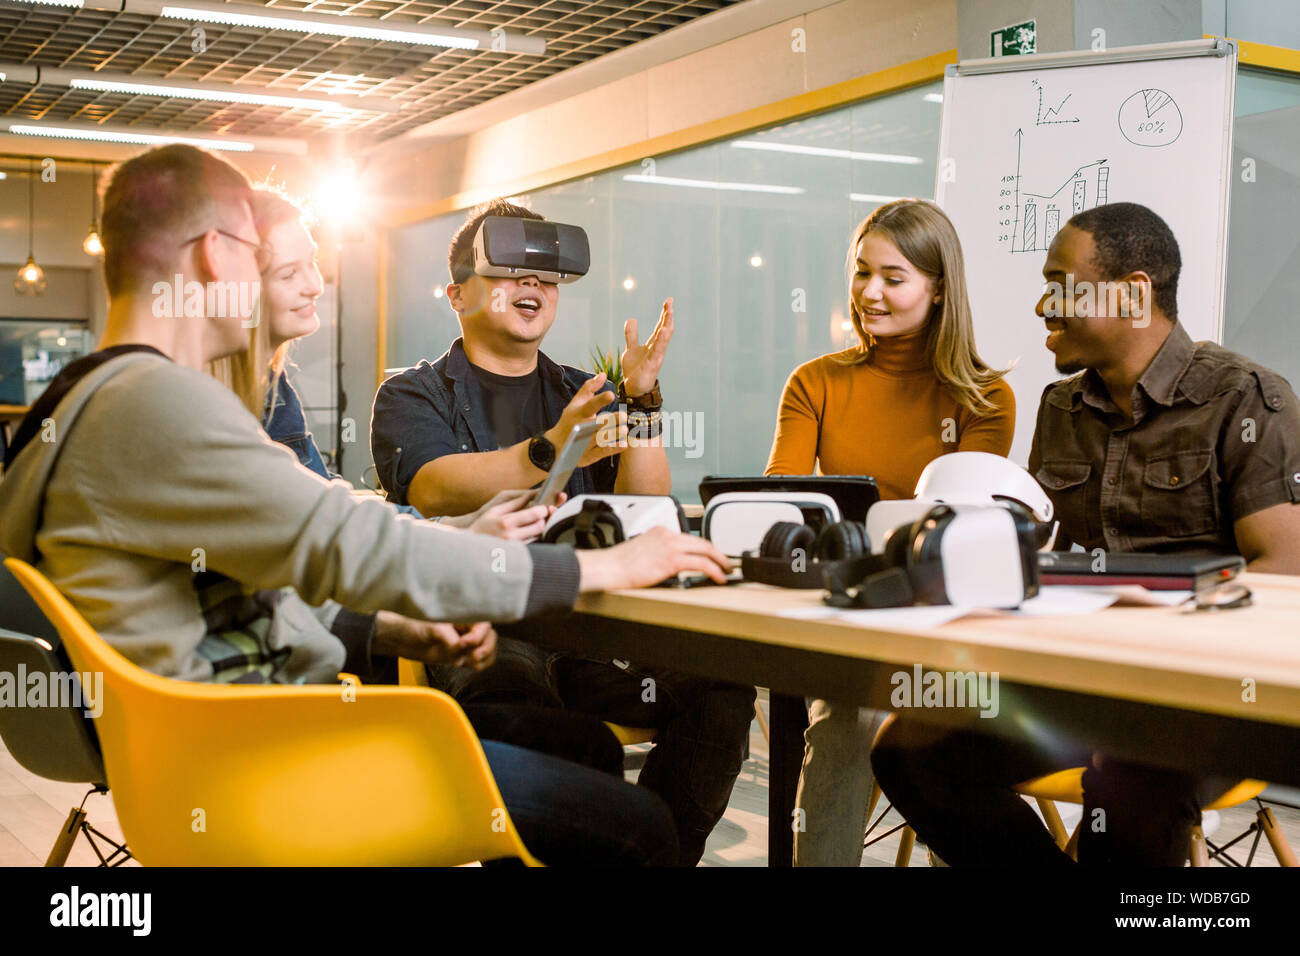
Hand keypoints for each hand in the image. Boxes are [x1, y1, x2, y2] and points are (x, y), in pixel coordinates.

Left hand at [373, 611, 497, 670]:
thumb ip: (448, 639)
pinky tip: (465, 664)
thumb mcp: (432, 629)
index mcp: (464, 614)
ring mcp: (468, 640)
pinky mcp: (464, 653)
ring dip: (482, 658)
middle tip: (470, 657)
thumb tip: (460, 653)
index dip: (477, 636)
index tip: (463, 644)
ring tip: (467, 662)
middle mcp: (469, 626)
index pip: (483, 625)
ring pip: (489, 649)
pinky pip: (482, 660)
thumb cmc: (415, 625)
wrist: (404, 638)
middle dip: (484, 649)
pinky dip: (479, 664)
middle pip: (490, 637)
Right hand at [465, 489, 564, 540]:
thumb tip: (530, 495)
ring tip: (533, 523)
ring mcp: (514, 548)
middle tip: (541, 516)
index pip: (534, 514)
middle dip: (544, 520)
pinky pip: (532, 544)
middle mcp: (511, 536)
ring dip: (539, 529)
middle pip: (540, 527)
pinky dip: (533, 537)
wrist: (469, 550)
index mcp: (506, 522)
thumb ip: (514, 503)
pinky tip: (527, 533)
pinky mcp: (516, 555)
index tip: (543, 507)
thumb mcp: (494, 511)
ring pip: (538, 536)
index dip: (543, 510)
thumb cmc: (482, 527)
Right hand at [545, 372, 627, 468]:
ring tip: (625, 430)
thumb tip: (603, 374)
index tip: (611, 394)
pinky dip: (613, 449)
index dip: (600, 400)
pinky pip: (602, 452)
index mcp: (579, 413)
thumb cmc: (570, 421)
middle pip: (597, 424)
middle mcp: (582, 428)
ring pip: (601, 439)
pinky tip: (625, 444)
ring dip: (613, 434)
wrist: (555, 447)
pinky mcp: (589, 456)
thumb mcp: (576, 403)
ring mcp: (585, 443)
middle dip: (610, 420)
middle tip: (623, 415)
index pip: (590, 405)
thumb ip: (589, 388)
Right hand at [575, 526, 732, 590]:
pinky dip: (714, 570)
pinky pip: (701, 564)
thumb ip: (659, 553)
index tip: (713, 557)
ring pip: (706, 550)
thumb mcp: (642, 551)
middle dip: (718, 554)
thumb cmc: (619, 564)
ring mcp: (670, 546)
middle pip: (702, 542)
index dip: (706, 549)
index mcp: (660, 531)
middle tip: (727, 563)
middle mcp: (667, 535)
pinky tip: (718, 577)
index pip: (690, 538)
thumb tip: (672, 566)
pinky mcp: (671, 560)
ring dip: (720, 562)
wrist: (608, 568)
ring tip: (726, 572)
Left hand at [620, 297, 673, 397]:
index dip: (665, 314)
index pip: (660, 326)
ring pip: (663, 340)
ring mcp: (656, 357)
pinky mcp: (652, 365)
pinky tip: (663, 332)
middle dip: (668, 317)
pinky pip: (657, 352)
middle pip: (665, 330)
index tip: (669, 301)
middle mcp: (657, 349)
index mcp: (653, 344)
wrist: (633, 388)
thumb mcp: (631, 349)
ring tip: (669, 314)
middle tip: (670, 303)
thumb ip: (632, 335)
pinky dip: (661, 342)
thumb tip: (631, 319)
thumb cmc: (635, 370)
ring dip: (666, 327)